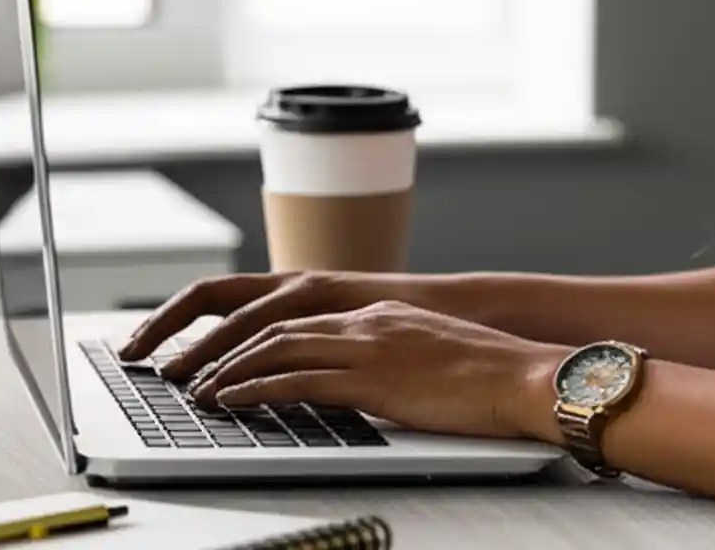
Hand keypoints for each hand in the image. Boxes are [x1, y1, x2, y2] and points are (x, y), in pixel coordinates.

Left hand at [186, 300, 569, 440]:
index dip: (252, 337)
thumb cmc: (490, 374)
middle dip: (223, 350)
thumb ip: (392, 358)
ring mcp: (366, 346)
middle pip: (272, 327)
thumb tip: (368, 382)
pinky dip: (255, 390)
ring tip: (200, 393)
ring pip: (274, 349)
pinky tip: (232, 401)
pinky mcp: (371, 378)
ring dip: (228, 371)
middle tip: (189, 372)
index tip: (222, 355)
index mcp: (377, 314)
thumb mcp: (429, 354)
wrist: (525, 376)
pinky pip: (296, 380)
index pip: (297, 320)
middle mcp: (364, 321)